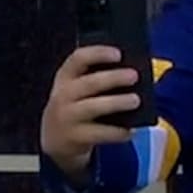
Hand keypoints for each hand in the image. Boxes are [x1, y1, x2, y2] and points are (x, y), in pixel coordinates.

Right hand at [39, 46, 140, 181]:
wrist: (56, 139)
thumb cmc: (78, 106)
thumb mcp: (80, 90)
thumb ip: (99, 80)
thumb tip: (132, 75)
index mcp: (66, 77)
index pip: (78, 59)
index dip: (98, 54)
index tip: (118, 53)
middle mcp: (63, 95)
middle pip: (89, 83)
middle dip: (112, 78)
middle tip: (134, 76)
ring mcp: (67, 117)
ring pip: (93, 107)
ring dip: (116, 102)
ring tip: (136, 100)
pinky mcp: (74, 137)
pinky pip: (98, 133)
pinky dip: (116, 132)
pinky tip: (130, 131)